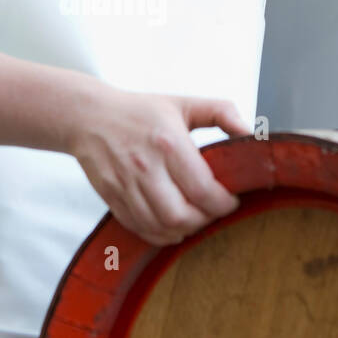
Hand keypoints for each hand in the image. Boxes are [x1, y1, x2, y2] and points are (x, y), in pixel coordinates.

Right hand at [66, 81, 249, 245]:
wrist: (88, 116)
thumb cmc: (138, 111)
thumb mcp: (183, 103)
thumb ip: (221, 111)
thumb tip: (249, 131)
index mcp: (168, 142)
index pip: (203, 189)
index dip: (223, 204)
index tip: (231, 201)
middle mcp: (145, 166)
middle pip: (181, 215)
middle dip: (205, 221)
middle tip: (213, 213)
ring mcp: (125, 185)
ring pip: (160, 227)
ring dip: (183, 231)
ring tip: (194, 220)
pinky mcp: (111, 197)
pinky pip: (139, 228)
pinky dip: (159, 235)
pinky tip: (171, 227)